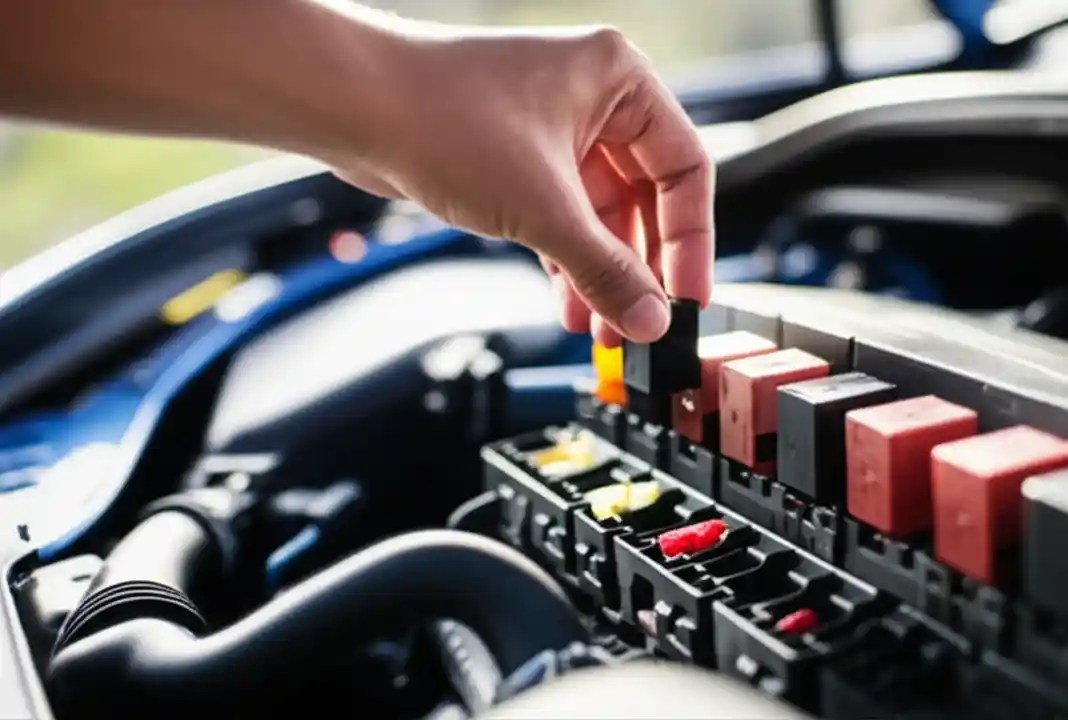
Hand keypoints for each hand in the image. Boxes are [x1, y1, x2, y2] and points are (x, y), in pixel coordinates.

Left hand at [331, 24, 713, 345]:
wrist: (352, 106)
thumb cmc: (440, 115)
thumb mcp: (543, 208)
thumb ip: (606, 271)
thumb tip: (650, 319)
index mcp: (619, 79)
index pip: (685, 168)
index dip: (689, 240)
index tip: (686, 296)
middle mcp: (592, 96)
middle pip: (644, 196)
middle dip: (638, 267)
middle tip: (639, 323)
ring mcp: (554, 126)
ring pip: (601, 212)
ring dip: (601, 271)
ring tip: (602, 328)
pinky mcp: (518, 155)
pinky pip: (562, 215)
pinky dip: (567, 258)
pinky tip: (569, 304)